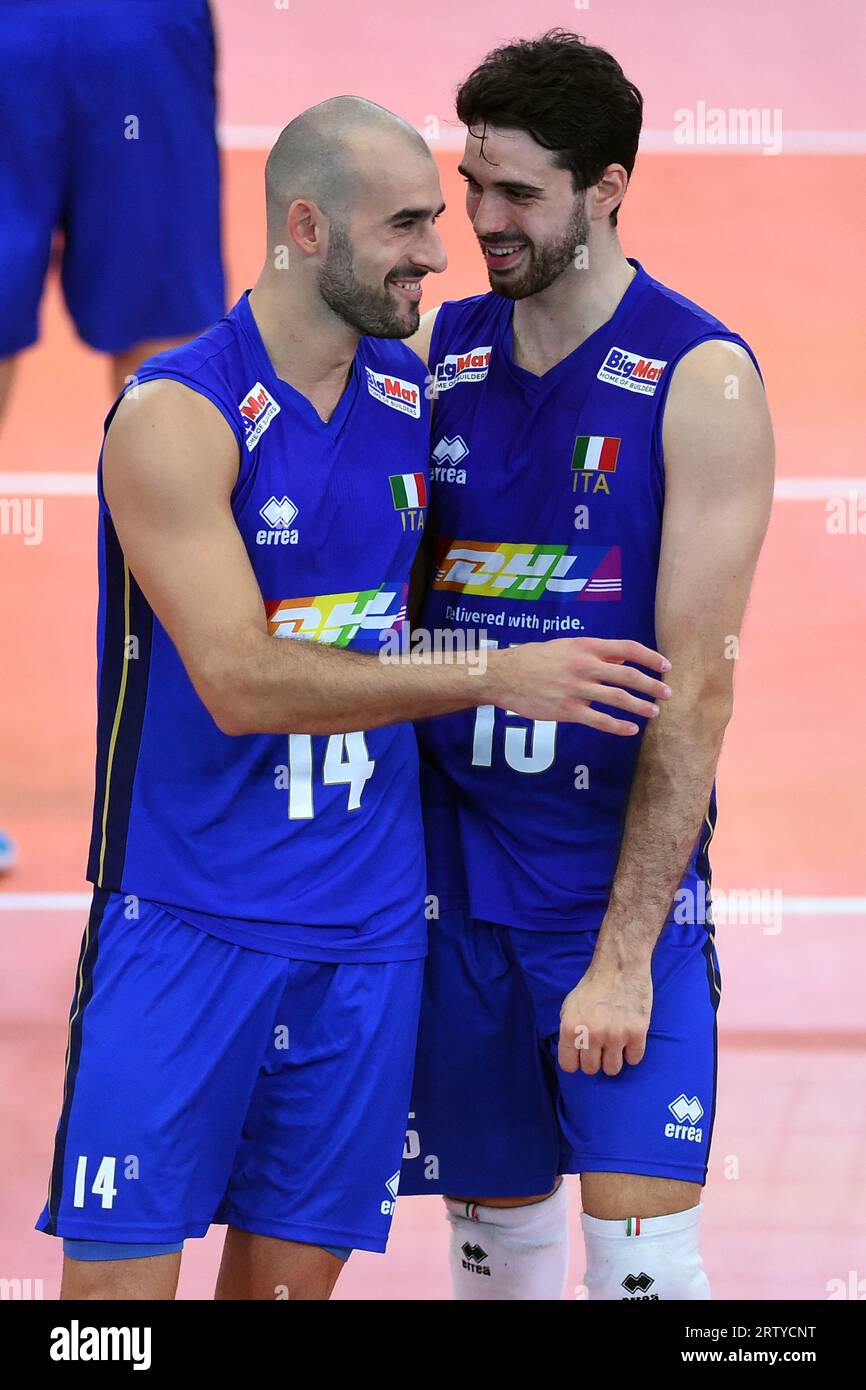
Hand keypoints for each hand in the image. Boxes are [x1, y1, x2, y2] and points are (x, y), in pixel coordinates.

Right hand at [484, 638, 670, 734]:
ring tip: (654, 712)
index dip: (651, 657)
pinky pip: (599, 720)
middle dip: (652, 685)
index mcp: (585, 646)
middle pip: (628, 676)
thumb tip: (622, 662)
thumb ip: (595, 654)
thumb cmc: (533, 659)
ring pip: (618, 699)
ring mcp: (576, 689)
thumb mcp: (566, 647)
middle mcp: (584, 666)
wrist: (502, 675)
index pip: (628, 649)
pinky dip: (619, 726)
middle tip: (668, 693)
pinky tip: (631, 729)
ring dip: (641, 706)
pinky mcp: (567, 711)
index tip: (666, 666)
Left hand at [558, 962, 652, 1075]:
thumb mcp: (569, 1006)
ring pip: (612, 1070)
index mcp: (570, 1028)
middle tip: (601, 1046)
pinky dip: (632, 1052)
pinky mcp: (637, 1033)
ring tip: (615, 1043)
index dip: (576, 1061)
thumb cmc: (593, 985)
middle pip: (591, 1069)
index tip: (582, 1054)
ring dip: (613, 1059)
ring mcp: (615, 1036)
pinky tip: (629, 1038)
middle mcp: (592, 1035)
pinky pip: (634, 1060)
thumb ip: (568, 1031)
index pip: (569, 1066)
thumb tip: (573, 1054)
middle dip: (595, 1059)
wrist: (619, 966)